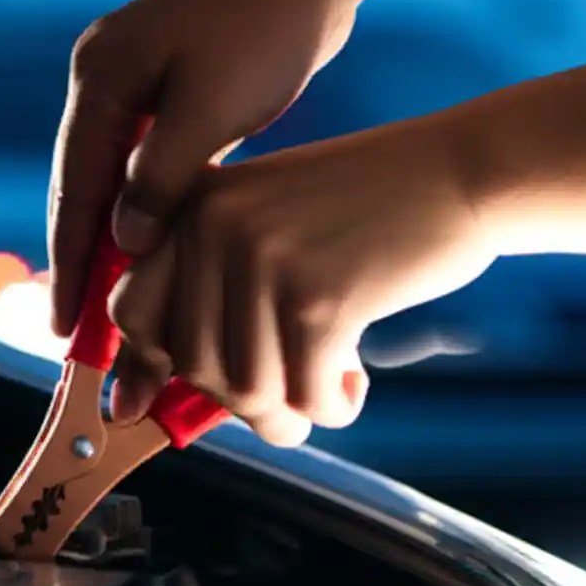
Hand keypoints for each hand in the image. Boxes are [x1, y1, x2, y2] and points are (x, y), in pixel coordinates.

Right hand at [47, 0, 357, 337]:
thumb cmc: (265, 26)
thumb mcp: (210, 105)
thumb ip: (161, 177)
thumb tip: (124, 244)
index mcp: (101, 81)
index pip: (73, 190)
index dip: (69, 265)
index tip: (67, 328)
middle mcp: (105, 84)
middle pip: (84, 191)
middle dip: (84, 264)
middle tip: (83, 335)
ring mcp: (136, 87)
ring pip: (116, 184)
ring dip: (119, 246)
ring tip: (118, 310)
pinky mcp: (171, 93)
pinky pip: (147, 169)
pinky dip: (150, 214)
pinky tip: (159, 254)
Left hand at [107, 119, 497, 445]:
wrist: (459, 172)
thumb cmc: (361, 212)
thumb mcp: (262, 228)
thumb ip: (201, 299)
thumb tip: (126, 405)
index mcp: (192, 206)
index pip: (131, 311)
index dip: (158, 362)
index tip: (207, 382)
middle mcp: (214, 228)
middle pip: (192, 364)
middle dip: (243, 398)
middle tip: (292, 387)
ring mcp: (264, 260)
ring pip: (246, 390)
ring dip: (289, 413)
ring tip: (326, 388)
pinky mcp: (320, 299)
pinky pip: (303, 397)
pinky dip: (329, 409)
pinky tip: (354, 383)